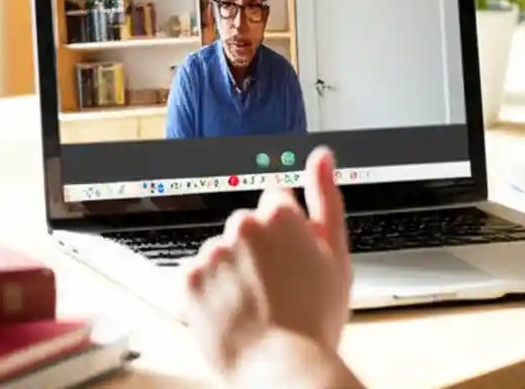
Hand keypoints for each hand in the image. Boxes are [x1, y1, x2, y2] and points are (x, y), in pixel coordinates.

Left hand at [183, 147, 352, 382]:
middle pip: (246, 226)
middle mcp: (240, 226)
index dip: (287, 232)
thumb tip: (322, 156)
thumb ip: (326, 197)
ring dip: (233, 270)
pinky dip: (211, 291)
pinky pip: (199, 276)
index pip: (275, 201)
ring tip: (257, 305)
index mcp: (278, 215)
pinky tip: (235, 311)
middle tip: (279, 287)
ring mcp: (211, 253)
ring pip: (222, 252)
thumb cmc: (315, 319)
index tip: (291, 259)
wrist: (284, 369)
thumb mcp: (337, 254)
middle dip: (258, 249)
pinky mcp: (188, 280)